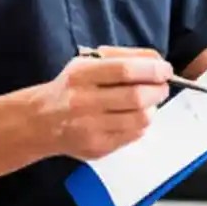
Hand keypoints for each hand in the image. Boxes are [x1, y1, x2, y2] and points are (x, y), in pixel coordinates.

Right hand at [36, 46, 171, 160]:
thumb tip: (157, 61)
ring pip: (140, 119)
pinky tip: (133, 116)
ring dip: (152, 108)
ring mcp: (91, 128)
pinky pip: (134, 135)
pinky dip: (141, 123)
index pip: (125, 70)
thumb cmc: (71, 87)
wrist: (41, 121)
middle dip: (158, 89)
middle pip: (137, 97)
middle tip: (162, 85)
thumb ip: (122, 57)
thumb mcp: (87, 62)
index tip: (165, 69)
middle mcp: (84, 102)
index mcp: (81, 75)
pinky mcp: (99, 148)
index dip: (152, 69)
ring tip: (148, 101)